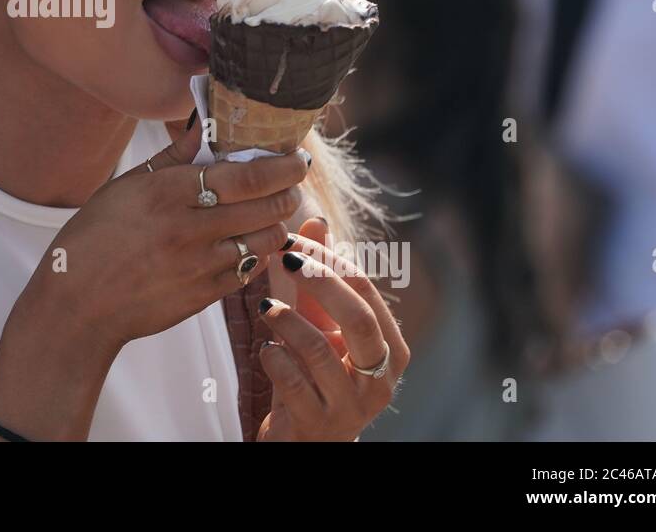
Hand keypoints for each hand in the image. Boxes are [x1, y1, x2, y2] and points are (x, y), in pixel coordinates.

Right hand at [17, 116, 307, 354]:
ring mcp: (200, 265)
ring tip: (272, 212)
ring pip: (265, 240)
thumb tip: (201, 127)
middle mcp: (189, 228)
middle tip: (292, 182)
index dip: (281, 166)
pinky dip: (256, 254)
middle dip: (288, 191)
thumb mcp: (125, 188)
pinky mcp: (204, 296)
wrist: (78, 305)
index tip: (296, 158)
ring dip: (276, 223)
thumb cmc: (93, 240)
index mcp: (168, 193)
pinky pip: (248, 271)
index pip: (245, 176)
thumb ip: (170, 158)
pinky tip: (249, 244)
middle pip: (265, 205)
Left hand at [255, 217, 410, 440]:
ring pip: (319, 350)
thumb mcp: (317, 319)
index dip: (327, 259)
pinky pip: (291, 381)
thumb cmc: (314, 371)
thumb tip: (315, 218)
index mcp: (389, 345)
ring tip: (265, 308)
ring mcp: (350, 405)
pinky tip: (266, 349)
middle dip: (318, 281)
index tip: (292, 240)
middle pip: (356, 316)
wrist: (305, 437)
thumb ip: (317, 274)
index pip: (365, 288)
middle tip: (285, 259)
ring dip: (286, 321)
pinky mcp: (317, 424)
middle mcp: (380, 377)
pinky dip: (273, 356)